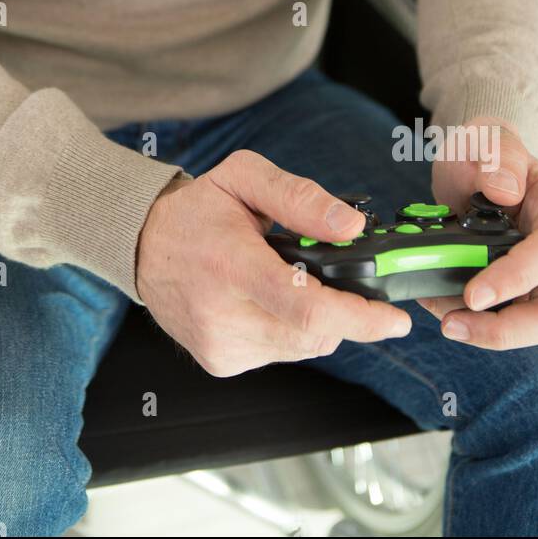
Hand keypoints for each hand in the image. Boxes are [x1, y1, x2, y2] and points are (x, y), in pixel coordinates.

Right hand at [135, 150, 411, 376]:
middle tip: (335, 278)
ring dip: (316, 319)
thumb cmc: (196, 211)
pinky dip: (290, 330)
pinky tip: (268, 301)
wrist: (143, 246)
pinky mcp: (221, 362)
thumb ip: (300, 197)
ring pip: (304, 346)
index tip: (394, 318)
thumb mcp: (244, 176)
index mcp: (232, 263)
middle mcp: (224, 313)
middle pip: (314, 333)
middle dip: (344, 311)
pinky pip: (281, 353)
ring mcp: (221, 344)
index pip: (308, 306)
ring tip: (289, 281)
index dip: (360, 318)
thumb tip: (351, 224)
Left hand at [418, 115, 537, 348]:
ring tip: (442, 317)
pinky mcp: (519, 291)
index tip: (474, 294)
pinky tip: (440, 305)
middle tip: (453, 324)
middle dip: (507, 329)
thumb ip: (497, 158)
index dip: (518, 276)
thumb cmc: (488, 154)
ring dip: (486, 332)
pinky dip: (472, 321)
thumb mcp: (488, 140)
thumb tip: (503, 191)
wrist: (477, 166)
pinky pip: (505, 318)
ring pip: (535, 324)